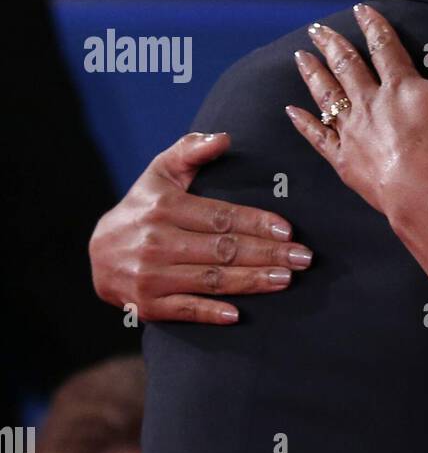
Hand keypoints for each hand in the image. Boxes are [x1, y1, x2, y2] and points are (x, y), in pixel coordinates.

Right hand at [89, 132, 313, 324]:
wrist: (98, 253)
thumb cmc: (142, 207)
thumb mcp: (159, 173)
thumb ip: (190, 151)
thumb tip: (224, 138)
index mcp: (163, 207)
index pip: (220, 216)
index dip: (256, 223)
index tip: (288, 229)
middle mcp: (155, 241)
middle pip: (223, 249)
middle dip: (267, 254)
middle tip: (303, 258)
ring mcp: (149, 276)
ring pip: (211, 279)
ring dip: (252, 281)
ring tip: (286, 279)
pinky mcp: (145, 304)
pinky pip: (185, 309)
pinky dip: (211, 312)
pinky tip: (239, 314)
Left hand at [286, 4, 427, 227]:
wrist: (420, 183)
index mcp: (398, 85)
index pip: (383, 47)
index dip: (373, 26)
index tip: (360, 11)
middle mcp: (369, 101)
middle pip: (347, 66)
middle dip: (332, 44)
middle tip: (317, 29)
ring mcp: (352, 129)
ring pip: (327, 94)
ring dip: (313, 73)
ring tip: (300, 57)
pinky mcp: (344, 158)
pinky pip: (319, 136)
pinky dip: (304, 123)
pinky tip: (292, 110)